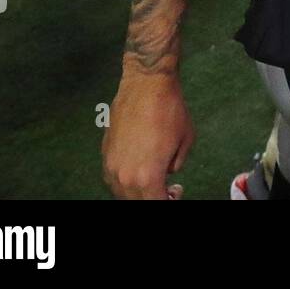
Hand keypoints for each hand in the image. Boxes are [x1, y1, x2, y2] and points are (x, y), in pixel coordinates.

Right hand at [102, 73, 195, 199]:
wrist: (146, 86)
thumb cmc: (171, 111)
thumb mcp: (185, 141)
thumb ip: (175, 165)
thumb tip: (167, 173)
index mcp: (147, 177)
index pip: (155, 203)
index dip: (168, 200)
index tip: (174, 194)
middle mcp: (125, 177)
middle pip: (136, 202)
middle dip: (152, 197)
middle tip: (166, 189)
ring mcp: (111, 166)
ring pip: (121, 193)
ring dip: (136, 192)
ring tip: (151, 180)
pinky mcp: (104, 154)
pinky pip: (112, 178)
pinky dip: (124, 180)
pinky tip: (136, 169)